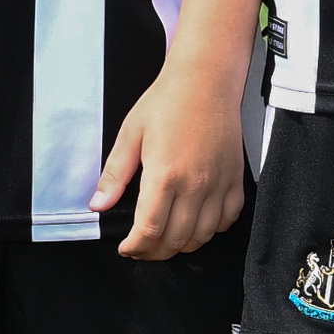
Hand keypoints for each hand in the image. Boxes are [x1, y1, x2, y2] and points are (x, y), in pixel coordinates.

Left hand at [98, 58, 249, 262]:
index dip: (136, 247)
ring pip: (203, 236)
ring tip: (164, 239)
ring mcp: (219, 185)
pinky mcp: (235, 180)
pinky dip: (211, 231)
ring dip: (181, 245)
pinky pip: (227, 220)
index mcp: (164, 174)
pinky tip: (195, 223)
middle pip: (176, 239)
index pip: (150, 229)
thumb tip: (98, 206)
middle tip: (141, 248)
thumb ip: (115, 174)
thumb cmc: (165, 103)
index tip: (126, 248)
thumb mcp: (130, 134)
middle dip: (154, 252)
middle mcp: (195, 185)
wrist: (206, 81)